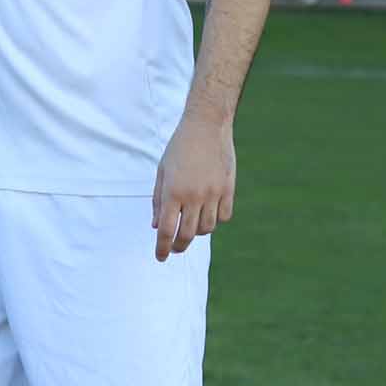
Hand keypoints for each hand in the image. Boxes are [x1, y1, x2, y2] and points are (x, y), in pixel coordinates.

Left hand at [151, 112, 234, 258]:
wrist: (206, 127)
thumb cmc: (178, 149)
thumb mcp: (162, 173)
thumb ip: (159, 201)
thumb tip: (157, 227)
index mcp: (173, 192)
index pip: (167, 230)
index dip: (162, 248)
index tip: (160, 258)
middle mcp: (194, 196)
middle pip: (187, 235)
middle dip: (179, 247)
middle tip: (174, 250)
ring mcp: (213, 193)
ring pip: (206, 228)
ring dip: (196, 233)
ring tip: (189, 227)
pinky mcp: (228, 189)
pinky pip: (223, 216)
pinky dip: (215, 220)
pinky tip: (207, 215)